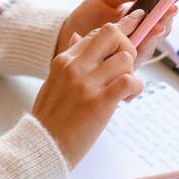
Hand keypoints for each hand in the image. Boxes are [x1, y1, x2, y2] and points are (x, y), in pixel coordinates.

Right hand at [33, 11, 145, 168]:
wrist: (42, 144)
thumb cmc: (49, 117)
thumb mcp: (53, 81)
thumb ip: (69, 60)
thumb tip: (78, 36)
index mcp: (63, 60)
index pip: (96, 34)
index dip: (115, 41)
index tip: (121, 53)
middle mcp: (75, 67)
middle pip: (113, 34)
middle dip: (127, 48)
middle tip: (124, 69)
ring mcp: (87, 84)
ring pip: (126, 58)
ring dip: (132, 73)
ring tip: (123, 90)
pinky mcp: (100, 102)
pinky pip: (130, 81)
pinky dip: (135, 89)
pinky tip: (126, 100)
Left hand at [55, 0, 178, 64]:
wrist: (66, 32)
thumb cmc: (88, 14)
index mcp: (138, 17)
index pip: (159, 12)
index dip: (170, 3)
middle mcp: (138, 34)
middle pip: (160, 29)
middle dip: (166, 19)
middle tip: (170, 9)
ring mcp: (131, 49)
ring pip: (151, 44)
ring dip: (157, 34)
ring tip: (159, 24)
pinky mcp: (121, 63)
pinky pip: (136, 57)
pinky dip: (142, 47)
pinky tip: (146, 36)